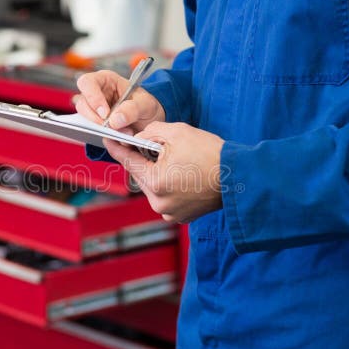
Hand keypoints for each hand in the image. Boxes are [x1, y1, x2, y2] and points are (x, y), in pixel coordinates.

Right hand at [74, 70, 164, 131]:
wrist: (148, 122)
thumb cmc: (145, 105)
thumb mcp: (146, 104)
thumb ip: (132, 109)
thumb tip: (114, 120)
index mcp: (106, 80)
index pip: (87, 82)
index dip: (93, 98)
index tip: (105, 114)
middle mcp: (96, 93)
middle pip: (82, 104)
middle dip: (96, 119)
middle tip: (112, 128)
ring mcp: (93, 110)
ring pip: (84, 119)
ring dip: (100, 129)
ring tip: (121, 133)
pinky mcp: (95, 124)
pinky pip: (90, 131)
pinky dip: (103, 136)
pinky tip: (116, 138)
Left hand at [104, 122, 225, 222]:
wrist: (240, 177)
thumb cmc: (211, 154)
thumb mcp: (177, 132)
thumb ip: (151, 133)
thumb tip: (138, 139)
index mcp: (155, 182)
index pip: (128, 162)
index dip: (117, 148)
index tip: (107, 139)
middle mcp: (159, 202)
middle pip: (141, 175)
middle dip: (144, 160)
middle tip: (154, 146)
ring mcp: (170, 212)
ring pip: (153, 186)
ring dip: (157, 172)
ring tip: (174, 160)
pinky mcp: (180, 216)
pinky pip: (166, 196)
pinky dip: (169, 184)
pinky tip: (182, 174)